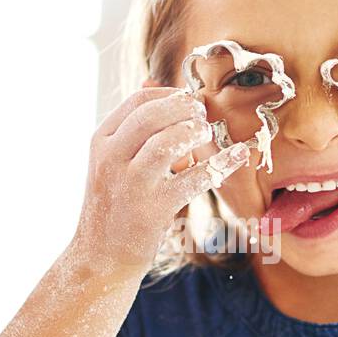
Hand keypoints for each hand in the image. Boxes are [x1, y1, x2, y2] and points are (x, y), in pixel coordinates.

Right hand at [73, 84, 249, 274]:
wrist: (101, 256)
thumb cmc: (115, 203)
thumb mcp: (112, 160)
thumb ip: (133, 124)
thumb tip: (155, 80)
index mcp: (101, 141)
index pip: (138, 101)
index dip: (170, 96)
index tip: (188, 101)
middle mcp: (111, 159)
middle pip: (153, 115)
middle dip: (185, 109)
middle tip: (202, 115)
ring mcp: (131, 184)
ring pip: (168, 141)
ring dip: (195, 133)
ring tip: (206, 135)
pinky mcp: (153, 209)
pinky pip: (193, 179)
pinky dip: (220, 164)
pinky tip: (236, 156)